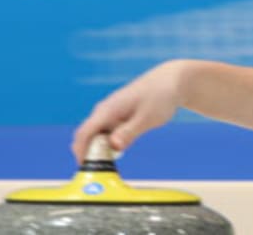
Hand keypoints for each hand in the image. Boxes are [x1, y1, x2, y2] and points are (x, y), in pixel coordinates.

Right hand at [71, 60, 189, 162]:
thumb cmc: (160, 96)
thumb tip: (113, 146)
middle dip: (87, 153)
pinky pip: (106, 131)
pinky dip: (107, 143)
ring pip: (96, 134)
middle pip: (87, 135)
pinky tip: (118, 152)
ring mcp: (110, 112)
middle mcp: (105, 110)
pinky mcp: (117, 115)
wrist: (171, 81)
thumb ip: (129, 132)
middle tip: (98, 171)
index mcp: (108, 109)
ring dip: (98, 149)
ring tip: (108, 165)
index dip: (81, 151)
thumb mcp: (147, 117)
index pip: (85, 132)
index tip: (85, 169)